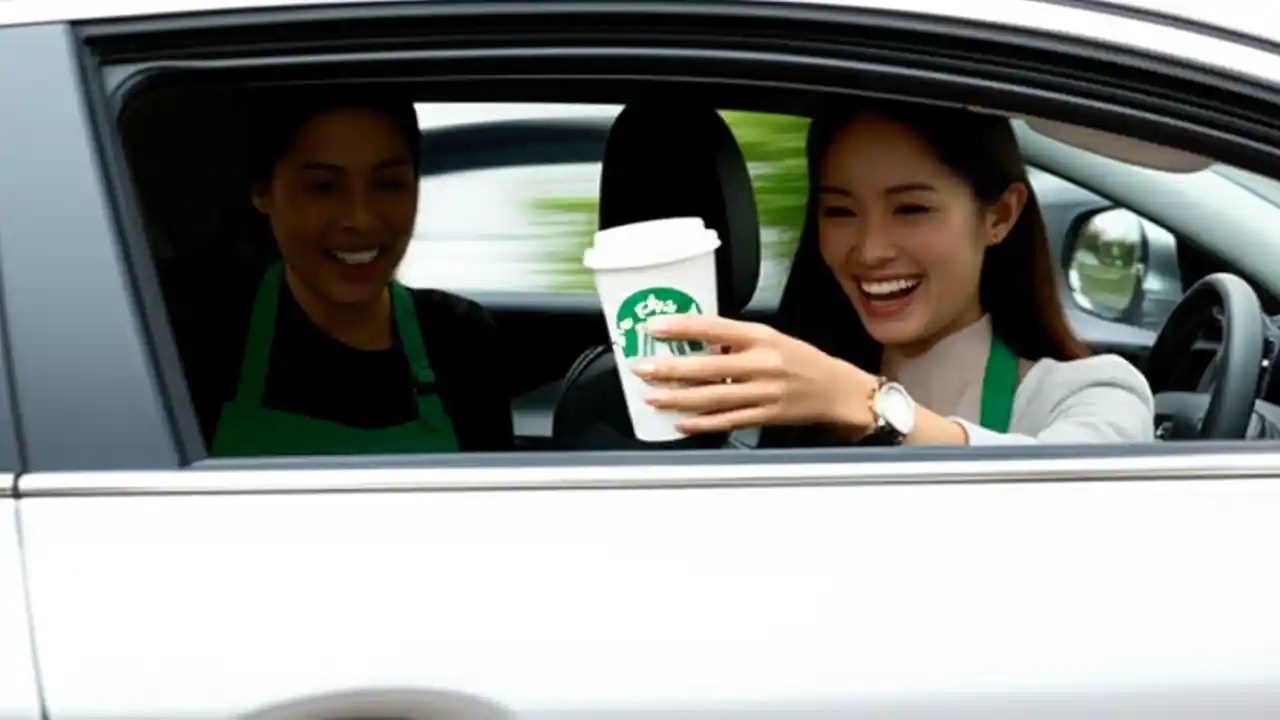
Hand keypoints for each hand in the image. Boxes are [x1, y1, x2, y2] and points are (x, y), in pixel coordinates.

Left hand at [632, 314, 878, 434]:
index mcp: (762, 337)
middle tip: (643, 368)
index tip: (655, 327)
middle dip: (670, 369)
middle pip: (708, 367)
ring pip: (712, 397)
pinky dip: (701, 423)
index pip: (715, 329)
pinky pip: (727, 421)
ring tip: (652, 396)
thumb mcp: (771, 338)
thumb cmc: (801, 360)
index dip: (683, 328)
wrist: (838, 390)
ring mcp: (763, 392)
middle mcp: (762, 364)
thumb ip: (735, 340)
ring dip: (678, 398)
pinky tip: (680, 422)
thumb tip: (695, 342)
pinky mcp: (765, 416)